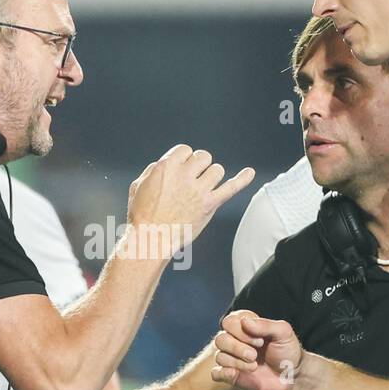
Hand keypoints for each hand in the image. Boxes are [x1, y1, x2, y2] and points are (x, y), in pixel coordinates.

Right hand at [126, 144, 253, 258]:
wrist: (150, 239)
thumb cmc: (142, 215)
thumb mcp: (139, 185)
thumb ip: (154, 171)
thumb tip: (165, 165)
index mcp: (166, 166)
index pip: (185, 150)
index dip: (184, 160)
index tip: (180, 171)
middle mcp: (185, 175)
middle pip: (203, 157)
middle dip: (199, 165)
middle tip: (192, 180)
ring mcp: (199, 190)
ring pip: (217, 170)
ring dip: (212, 176)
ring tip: (203, 187)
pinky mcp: (210, 205)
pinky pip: (231, 188)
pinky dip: (242, 180)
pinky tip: (250, 173)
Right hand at [210, 309, 303, 389]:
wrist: (293, 376)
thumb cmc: (288, 351)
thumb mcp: (283, 333)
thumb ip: (265, 325)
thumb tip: (244, 322)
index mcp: (246, 327)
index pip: (229, 322)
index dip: (240, 331)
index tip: (260, 341)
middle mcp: (236, 341)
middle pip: (220, 339)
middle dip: (237, 348)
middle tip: (254, 355)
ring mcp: (232, 359)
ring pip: (219, 356)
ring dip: (236, 362)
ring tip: (254, 366)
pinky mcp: (232, 376)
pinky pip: (216, 374)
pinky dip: (222, 373)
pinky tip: (235, 374)